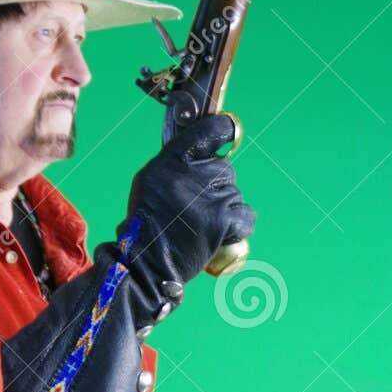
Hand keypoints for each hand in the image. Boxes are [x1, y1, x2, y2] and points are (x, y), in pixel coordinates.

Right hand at [118, 113, 255, 299]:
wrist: (146, 261)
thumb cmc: (147, 223)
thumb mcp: (151, 181)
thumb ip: (176, 163)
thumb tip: (205, 152)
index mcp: (170, 160)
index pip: (208, 130)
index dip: (221, 130)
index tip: (225, 133)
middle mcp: (190, 174)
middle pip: (225, 168)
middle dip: (216, 185)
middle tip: (196, 206)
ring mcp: (209, 197)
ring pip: (234, 193)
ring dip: (225, 208)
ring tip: (200, 224)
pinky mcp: (222, 220)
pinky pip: (245, 215)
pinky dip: (237, 225)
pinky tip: (220, 232)